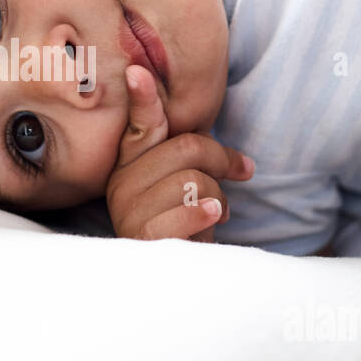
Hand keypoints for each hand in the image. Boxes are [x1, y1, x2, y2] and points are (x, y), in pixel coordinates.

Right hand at [105, 64, 253, 241]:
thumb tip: (239, 162)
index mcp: (130, 165)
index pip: (140, 125)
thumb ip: (193, 164)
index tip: (138, 71)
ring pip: (192, 180)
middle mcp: (121, 185)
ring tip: (212, 215)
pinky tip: (211, 218)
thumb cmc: (184, 232)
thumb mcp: (187, 191)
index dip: (142, 98)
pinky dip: (203, 213)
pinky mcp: (141, 238)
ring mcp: (128, 212)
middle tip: (239, 172)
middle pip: (186, 147)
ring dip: (217, 198)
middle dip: (221, 160)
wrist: (171, 288)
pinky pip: (184, 212)